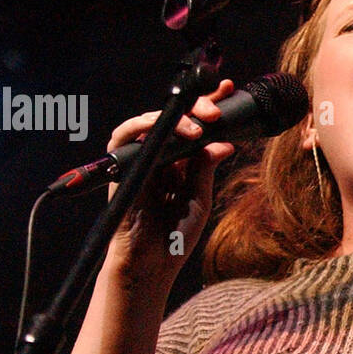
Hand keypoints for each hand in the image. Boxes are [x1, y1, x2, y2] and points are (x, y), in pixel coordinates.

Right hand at [104, 78, 236, 284]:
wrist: (151, 264)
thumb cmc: (175, 236)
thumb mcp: (198, 198)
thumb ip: (205, 169)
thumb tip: (221, 144)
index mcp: (181, 163)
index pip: (196, 127)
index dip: (209, 107)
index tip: (230, 89)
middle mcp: (161, 157)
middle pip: (176, 119)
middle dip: (198, 106)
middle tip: (218, 107)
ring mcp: (141, 160)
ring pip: (153, 122)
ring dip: (178, 117)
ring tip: (201, 126)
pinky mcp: (122, 166)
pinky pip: (127, 136)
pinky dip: (147, 126)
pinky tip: (175, 131)